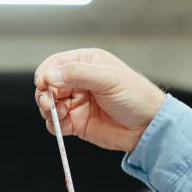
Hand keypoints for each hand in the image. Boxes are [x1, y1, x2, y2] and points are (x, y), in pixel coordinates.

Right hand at [34, 48, 165, 152]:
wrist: (147, 127)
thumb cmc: (136, 96)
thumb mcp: (108, 78)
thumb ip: (77, 74)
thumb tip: (49, 75)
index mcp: (86, 63)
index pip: (55, 64)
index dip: (45, 73)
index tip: (43, 84)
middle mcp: (78, 82)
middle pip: (48, 85)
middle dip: (44, 94)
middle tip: (50, 104)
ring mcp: (76, 103)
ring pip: (49, 104)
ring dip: (48, 110)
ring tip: (60, 114)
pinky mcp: (76, 123)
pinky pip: (56, 123)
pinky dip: (54, 125)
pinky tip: (64, 125)